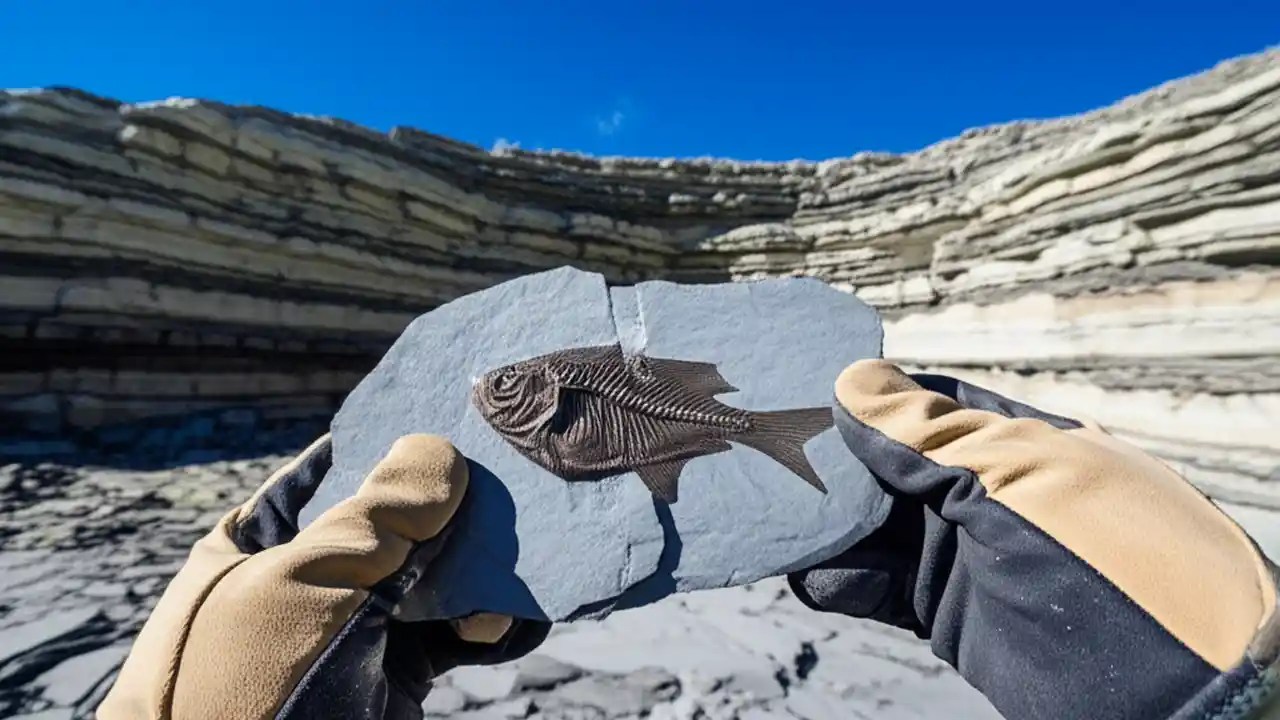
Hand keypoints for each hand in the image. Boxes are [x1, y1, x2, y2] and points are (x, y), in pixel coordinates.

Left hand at [98, 434, 549, 719]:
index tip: (462, 417)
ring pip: (434, 578)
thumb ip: (380, 516)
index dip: (397, 443)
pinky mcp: (395, 677)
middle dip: (456, 506)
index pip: (339, 469)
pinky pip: (451, 634)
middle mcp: (311, 576)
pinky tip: (515, 616)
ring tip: (524, 556)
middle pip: (398, 522)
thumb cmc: (248, 681)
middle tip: (517, 480)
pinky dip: (488, 623)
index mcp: (262, 538)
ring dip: (482, 568)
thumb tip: (439, 451)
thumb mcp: (307, 581)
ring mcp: (355, 630)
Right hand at [789, 361, 1278, 719]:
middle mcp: (989, 493)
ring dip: (825, 524)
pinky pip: (880, 589)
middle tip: (762, 453)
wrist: (1177, 685)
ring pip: (876, 530)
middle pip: (890, 467)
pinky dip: (839, 580)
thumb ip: (930, 436)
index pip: (926, 405)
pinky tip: (804, 572)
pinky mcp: (949, 614)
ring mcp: (968, 556)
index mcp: (1020, 441)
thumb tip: (853, 380)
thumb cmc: (1111, 554)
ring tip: (768, 514)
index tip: (798, 388)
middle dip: (831, 463)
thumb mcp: (1021, 477)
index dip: (866, 398)